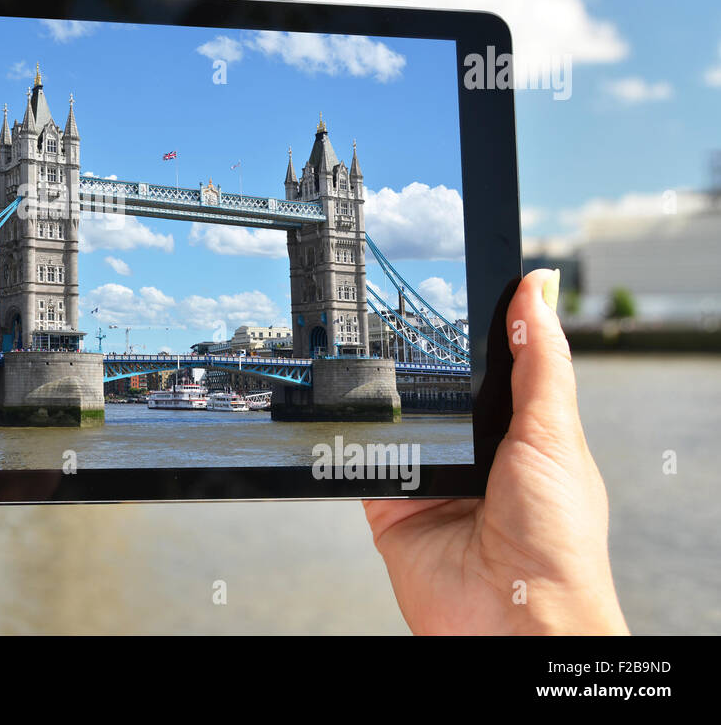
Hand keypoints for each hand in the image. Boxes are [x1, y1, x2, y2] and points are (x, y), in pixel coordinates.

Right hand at [362, 269, 628, 633]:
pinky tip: (347, 418)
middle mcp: (476, 455)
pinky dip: (350, 444)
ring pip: (396, 421)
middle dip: (423, 366)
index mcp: (523, 434)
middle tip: (401, 324)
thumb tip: (536, 290)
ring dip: (385, 403)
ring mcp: (432, 479)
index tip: (457, 286)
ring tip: (372, 369)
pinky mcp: (390, 506)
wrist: (514, 620)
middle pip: (439, 389)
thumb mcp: (554, 433)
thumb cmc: (557, 542)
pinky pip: (360, 463)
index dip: (479, 330)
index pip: (496, 366)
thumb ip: (540, 362)